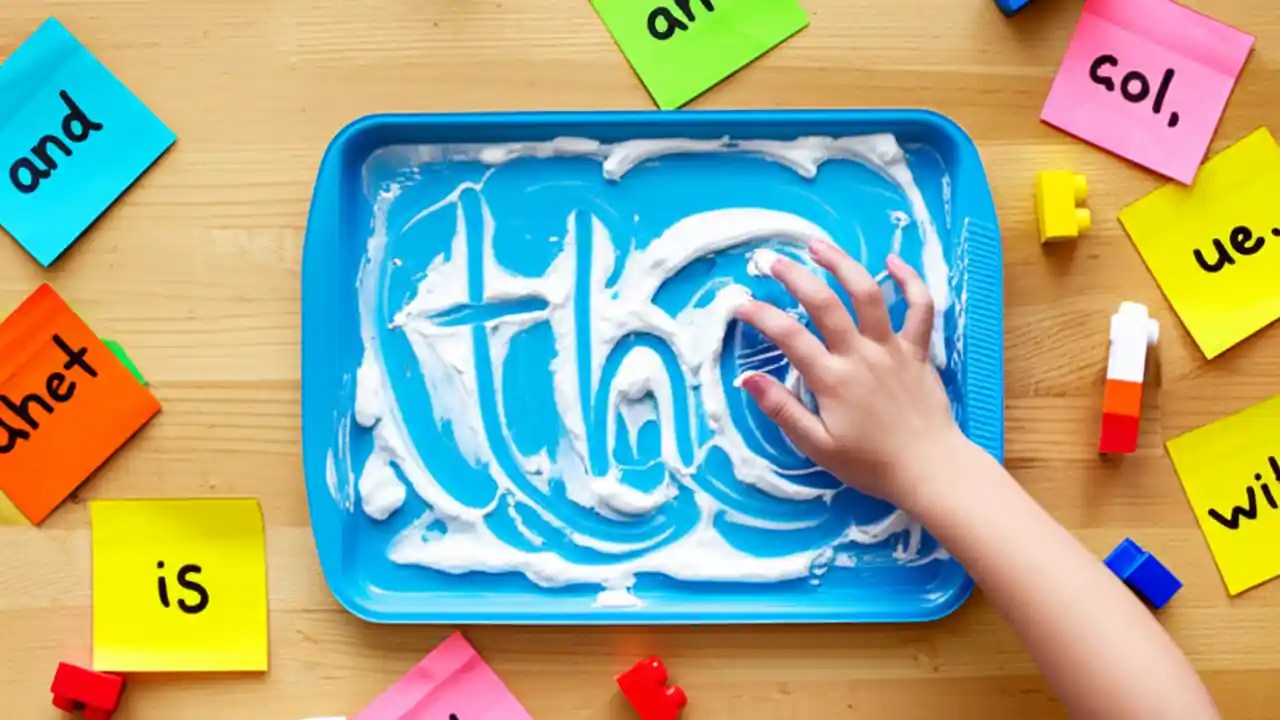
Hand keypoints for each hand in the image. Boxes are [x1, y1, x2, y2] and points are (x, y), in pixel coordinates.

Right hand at [734, 242, 964, 507]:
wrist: (930, 470)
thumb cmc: (870, 464)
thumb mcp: (817, 446)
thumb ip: (783, 410)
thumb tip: (748, 379)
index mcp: (832, 380)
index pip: (788, 336)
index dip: (760, 316)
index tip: (741, 304)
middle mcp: (861, 355)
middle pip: (824, 303)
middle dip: (794, 277)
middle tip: (771, 261)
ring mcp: (892, 348)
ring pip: (868, 293)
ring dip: (842, 264)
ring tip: (818, 246)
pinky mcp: (918, 350)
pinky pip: (920, 308)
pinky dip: (909, 280)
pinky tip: (892, 261)